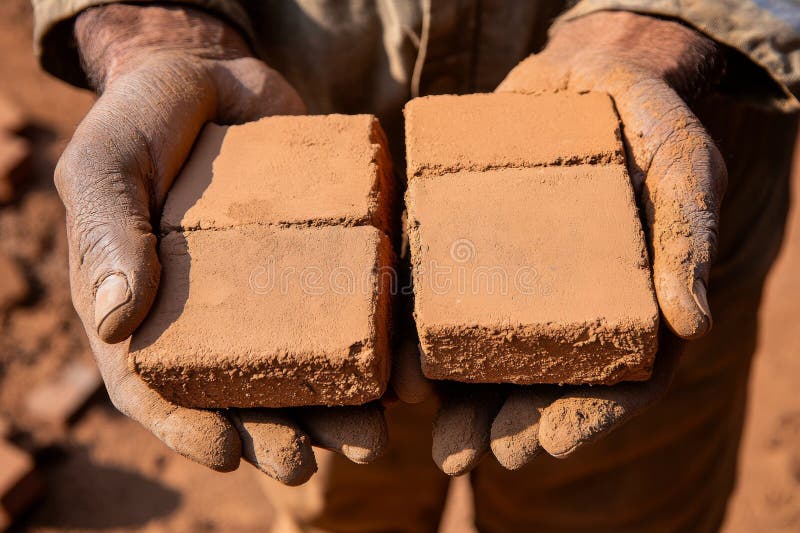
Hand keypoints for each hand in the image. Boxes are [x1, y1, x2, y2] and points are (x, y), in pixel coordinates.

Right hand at [57, 4, 385, 484]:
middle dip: (279, 433)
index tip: (225, 453)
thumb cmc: (146, 117)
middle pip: (243, 392)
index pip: (159, 387)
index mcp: (152, 310)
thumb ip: (108, 232)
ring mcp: (278, 290)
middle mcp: (217, 314)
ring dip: (338, 411)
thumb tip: (117, 320)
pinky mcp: (329, 257)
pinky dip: (384, 345)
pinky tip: (410, 371)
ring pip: (307, 365)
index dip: (186, 428)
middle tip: (309, 462)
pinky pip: (357, 308)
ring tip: (372, 439)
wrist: (217, 76)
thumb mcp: (109, 162)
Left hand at [431, 11, 727, 474]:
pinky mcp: (464, 248)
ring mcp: (511, 282)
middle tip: (468, 454)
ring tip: (420, 422)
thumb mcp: (684, 169)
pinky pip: (436, 294)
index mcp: (626, 308)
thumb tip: (692, 322)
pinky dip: (414, 328)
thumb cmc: (647, 124)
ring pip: (480, 351)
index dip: (585, 416)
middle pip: (536, 380)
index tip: (550, 441)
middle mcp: (564, 307)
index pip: (614, 379)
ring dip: (451, 395)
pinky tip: (393, 356)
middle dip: (500, 422)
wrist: (584, 77)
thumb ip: (686, 239)